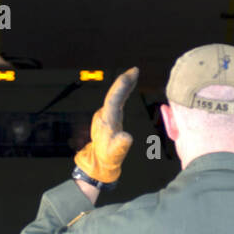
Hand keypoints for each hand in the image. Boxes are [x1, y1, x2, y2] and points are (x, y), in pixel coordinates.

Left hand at [75, 67, 137, 184]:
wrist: (98, 162)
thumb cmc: (108, 158)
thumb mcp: (116, 153)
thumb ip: (121, 145)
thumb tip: (127, 137)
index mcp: (107, 120)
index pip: (114, 99)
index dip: (122, 85)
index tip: (132, 74)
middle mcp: (104, 115)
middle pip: (114, 94)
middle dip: (124, 81)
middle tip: (135, 70)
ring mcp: (104, 115)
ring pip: (114, 96)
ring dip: (123, 85)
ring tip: (134, 74)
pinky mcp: (107, 117)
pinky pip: (115, 100)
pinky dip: (122, 92)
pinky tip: (128, 88)